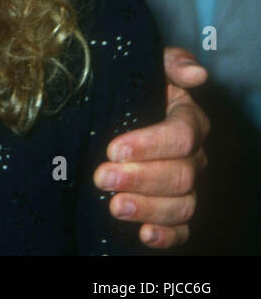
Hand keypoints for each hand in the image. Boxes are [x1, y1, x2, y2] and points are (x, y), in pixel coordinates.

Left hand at [93, 47, 209, 247]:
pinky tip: (143, 234)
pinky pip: (181, 229)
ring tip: (114, 206)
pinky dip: (166, 236)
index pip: (181, 135)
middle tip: (102, 177)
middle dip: (140, 178)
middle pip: (181, 173)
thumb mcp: (145, 65)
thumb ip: (170, 62)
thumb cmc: (128, 84)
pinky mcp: (173, 209)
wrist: (109, 108)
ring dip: (149, 208)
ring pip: (182, 203)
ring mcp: (185, 185)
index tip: (113, 149)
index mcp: (187, 120)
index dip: (150, 145)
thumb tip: (196, 73)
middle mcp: (192, 155)